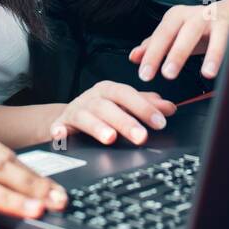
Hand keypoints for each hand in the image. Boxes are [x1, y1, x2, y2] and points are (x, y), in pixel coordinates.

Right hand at [50, 81, 176, 145]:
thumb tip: (170, 108)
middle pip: (108, 107)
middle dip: (125, 121)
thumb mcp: (124, 104)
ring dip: (97, 127)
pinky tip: (61, 136)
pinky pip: (58, 127)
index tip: (159, 122)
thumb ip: (146, 105)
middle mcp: (92, 98)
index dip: (143, 107)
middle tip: (141, 137)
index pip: (127, 94)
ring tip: (110, 138)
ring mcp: (75, 111)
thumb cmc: (102, 109)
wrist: (70, 115)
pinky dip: (59, 131)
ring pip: (86, 117)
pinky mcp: (60, 124)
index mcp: (109, 90)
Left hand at [130, 0, 228, 81]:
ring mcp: (217, 20)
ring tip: (207, 73)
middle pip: (184, 33)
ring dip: (212, 54)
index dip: (152, 55)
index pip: (161, 36)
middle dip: (176, 54)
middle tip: (168, 75)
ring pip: (214, 35)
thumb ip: (153, 46)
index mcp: (176, 16)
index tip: (144, 75)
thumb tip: (133, 57)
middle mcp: (195, 15)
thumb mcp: (174, 34)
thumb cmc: (197, 27)